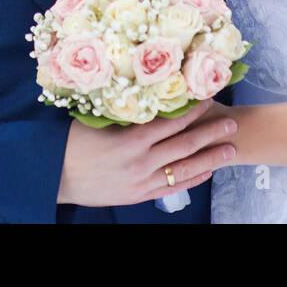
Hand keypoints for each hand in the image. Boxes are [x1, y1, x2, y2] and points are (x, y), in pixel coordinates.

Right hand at [56, 98, 237, 206]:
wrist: (55, 176)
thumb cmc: (72, 142)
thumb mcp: (98, 121)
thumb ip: (126, 111)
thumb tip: (146, 91)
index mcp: (130, 139)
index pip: (170, 122)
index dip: (193, 110)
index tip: (209, 98)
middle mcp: (141, 161)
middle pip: (184, 145)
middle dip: (210, 133)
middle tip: (231, 123)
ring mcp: (142, 180)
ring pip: (184, 168)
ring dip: (210, 158)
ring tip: (230, 149)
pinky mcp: (139, 195)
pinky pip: (172, 187)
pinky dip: (192, 179)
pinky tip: (206, 172)